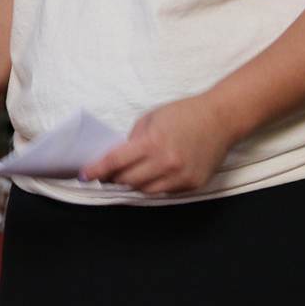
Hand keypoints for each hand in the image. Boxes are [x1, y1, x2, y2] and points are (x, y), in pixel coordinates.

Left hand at [80, 96, 237, 193]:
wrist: (220, 119)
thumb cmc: (183, 114)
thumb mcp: (149, 118)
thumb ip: (132, 140)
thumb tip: (117, 159)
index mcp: (152, 143)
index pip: (115, 162)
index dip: (97, 170)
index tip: (84, 175)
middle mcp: (166, 163)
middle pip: (128, 181)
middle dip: (114, 178)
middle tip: (107, 174)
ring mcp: (181, 176)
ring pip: (145, 190)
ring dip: (134, 183)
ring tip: (131, 173)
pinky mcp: (193, 184)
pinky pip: (164, 191)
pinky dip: (154, 184)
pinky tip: (154, 173)